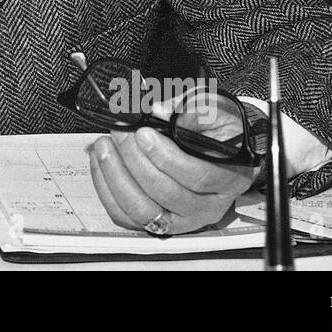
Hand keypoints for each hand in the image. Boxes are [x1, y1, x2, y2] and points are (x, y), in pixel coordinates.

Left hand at [88, 127, 254, 233]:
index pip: (197, 176)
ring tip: (105, 147)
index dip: (166, 156)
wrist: (222, 148)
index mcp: (229, 178)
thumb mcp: (213, 110)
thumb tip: (159, 112)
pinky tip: (101, 165)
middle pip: (167, 193)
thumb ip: (190, 111)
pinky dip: (108, 191)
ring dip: (117, 177)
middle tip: (120, 132)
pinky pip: (126, 215)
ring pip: (143, 210)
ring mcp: (182, 219)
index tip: (143, 133)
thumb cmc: (217, 128)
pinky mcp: (157, 222)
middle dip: (135, 160)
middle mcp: (208, 206)